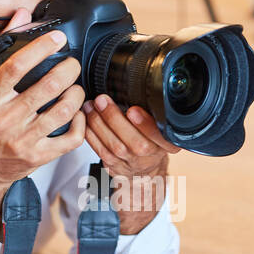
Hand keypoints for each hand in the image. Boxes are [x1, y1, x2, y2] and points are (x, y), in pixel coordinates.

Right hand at [0, 12, 87, 235]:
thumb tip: (20, 16)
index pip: (16, 66)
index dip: (40, 48)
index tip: (58, 39)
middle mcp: (5, 119)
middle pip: (46, 86)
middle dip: (68, 70)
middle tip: (73, 65)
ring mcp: (22, 140)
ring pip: (62, 111)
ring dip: (76, 95)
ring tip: (77, 88)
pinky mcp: (37, 157)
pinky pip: (69, 138)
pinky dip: (80, 123)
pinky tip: (78, 114)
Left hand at [81, 94, 179, 233]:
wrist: (144, 170)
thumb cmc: (150, 139)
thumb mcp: (161, 126)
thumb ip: (155, 111)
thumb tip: (139, 84)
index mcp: (168, 143)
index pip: (161, 136)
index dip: (146, 125)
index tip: (133, 110)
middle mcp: (151, 156)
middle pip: (134, 142)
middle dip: (115, 119)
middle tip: (102, 100)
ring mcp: (132, 164)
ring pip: (115, 147)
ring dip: (99, 124)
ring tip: (90, 106)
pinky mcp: (115, 168)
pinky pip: (101, 151)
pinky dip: (92, 135)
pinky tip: (85, 121)